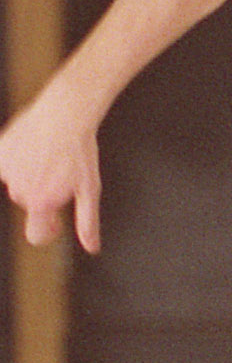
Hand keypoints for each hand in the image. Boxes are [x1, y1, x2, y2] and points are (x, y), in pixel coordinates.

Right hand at [0, 92, 103, 251]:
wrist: (64, 114)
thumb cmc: (80, 153)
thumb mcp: (89, 189)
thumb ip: (88, 222)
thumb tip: (92, 248)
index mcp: (41, 203)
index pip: (36, 236)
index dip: (48, 232)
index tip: (57, 223)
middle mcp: (19, 189)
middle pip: (30, 205)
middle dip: (44, 196)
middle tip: (62, 175)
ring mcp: (6, 170)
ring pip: (18, 185)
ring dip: (31, 178)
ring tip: (50, 159)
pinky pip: (6, 165)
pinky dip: (18, 161)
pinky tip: (34, 149)